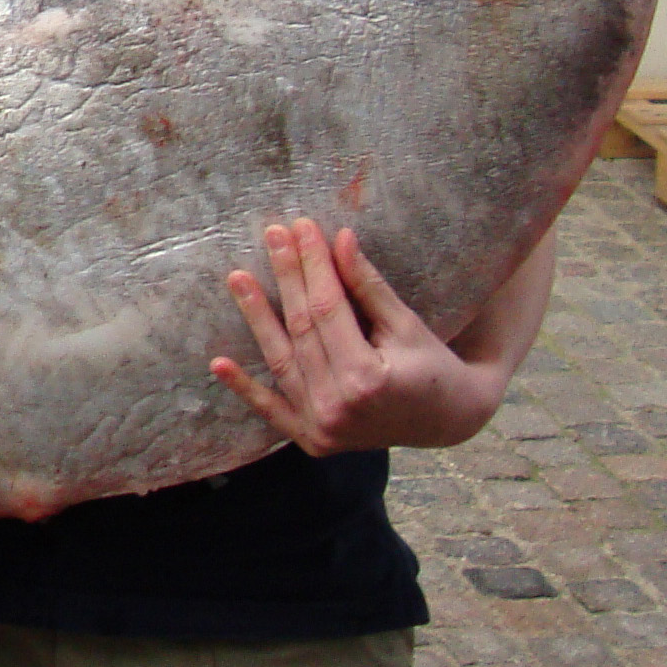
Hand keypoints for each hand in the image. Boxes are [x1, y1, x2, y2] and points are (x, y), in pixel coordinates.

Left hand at [211, 218, 514, 455]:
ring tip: (237, 277)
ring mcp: (321, 428)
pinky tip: (218, 362)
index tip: (302, 227)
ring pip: (281, 361)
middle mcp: (338, 407)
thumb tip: (339, 238)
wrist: (447, 420)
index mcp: (367, 380)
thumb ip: (368, 286)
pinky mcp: (311, 439)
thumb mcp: (405, 324)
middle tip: (272, 234)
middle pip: (302, 329)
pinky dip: (245, 388)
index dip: (313, 266)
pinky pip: (272, 409)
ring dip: (256, 317)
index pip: (328, 309)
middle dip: (286, 278)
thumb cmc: (432, 366)